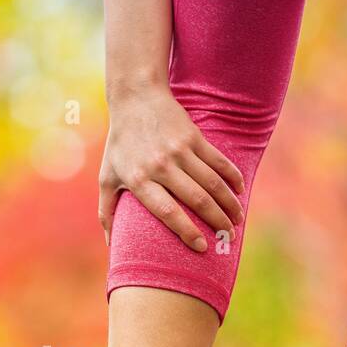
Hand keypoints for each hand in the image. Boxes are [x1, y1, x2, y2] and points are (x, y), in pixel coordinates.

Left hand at [98, 84, 244, 250]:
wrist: (136, 99)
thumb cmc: (120, 144)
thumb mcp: (106, 177)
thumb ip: (106, 211)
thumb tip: (112, 245)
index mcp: (140, 179)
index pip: (167, 212)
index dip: (187, 231)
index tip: (202, 247)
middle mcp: (161, 165)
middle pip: (196, 199)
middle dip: (217, 222)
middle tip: (228, 239)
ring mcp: (180, 150)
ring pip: (212, 182)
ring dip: (229, 204)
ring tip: (237, 220)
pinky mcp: (194, 137)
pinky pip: (219, 161)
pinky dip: (232, 177)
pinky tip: (240, 191)